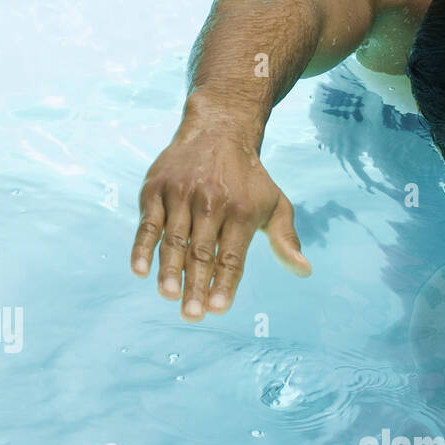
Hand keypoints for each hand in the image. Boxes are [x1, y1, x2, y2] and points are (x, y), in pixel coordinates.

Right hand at [131, 126, 310, 319]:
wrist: (218, 129)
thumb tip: (304, 270)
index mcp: (241, 211)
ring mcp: (181, 194)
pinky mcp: (156, 189)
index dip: (224, 283)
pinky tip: (140, 271)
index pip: (232, 256)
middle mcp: (211, 201)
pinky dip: (142, 247)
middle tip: (192, 315)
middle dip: (196, 285)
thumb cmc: (249, 179)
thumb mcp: (275, 203)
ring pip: (174, 239)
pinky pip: (148, 223)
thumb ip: (286, 238)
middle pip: (201, 252)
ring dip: (169, 270)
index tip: (218, 309)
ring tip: (169, 296)